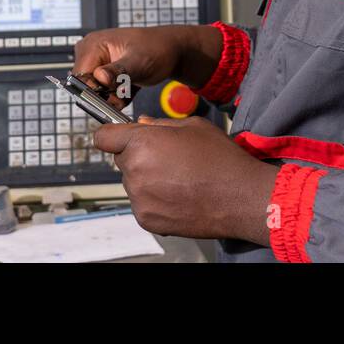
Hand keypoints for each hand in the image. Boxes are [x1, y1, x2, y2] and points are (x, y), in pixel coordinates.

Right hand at [73, 24, 222, 107]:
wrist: (173, 50)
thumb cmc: (158, 49)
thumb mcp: (139, 62)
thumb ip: (118, 72)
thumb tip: (99, 78)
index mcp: (93, 45)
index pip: (80, 77)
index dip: (94, 91)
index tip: (112, 97)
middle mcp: (92, 54)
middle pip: (87, 87)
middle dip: (106, 96)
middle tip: (125, 92)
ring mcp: (99, 64)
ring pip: (97, 93)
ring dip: (114, 98)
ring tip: (130, 89)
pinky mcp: (106, 74)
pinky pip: (106, 94)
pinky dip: (119, 97)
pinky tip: (131, 89)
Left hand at [94, 116, 278, 243]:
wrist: (240, 197)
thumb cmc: (220, 159)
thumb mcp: (192, 126)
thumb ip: (160, 124)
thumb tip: (141, 124)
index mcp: (141, 143)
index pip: (103, 137)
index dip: (112, 134)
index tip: (118, 136)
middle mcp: (135, 171)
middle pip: (121, 159)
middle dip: (137, 156)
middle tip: (166, 157)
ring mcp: (139, 198)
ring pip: (132, 182)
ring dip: (147, 178)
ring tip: (178, 178)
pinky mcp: (146, 219)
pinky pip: (142, 203)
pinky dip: (154, 199)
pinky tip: (178, 195)